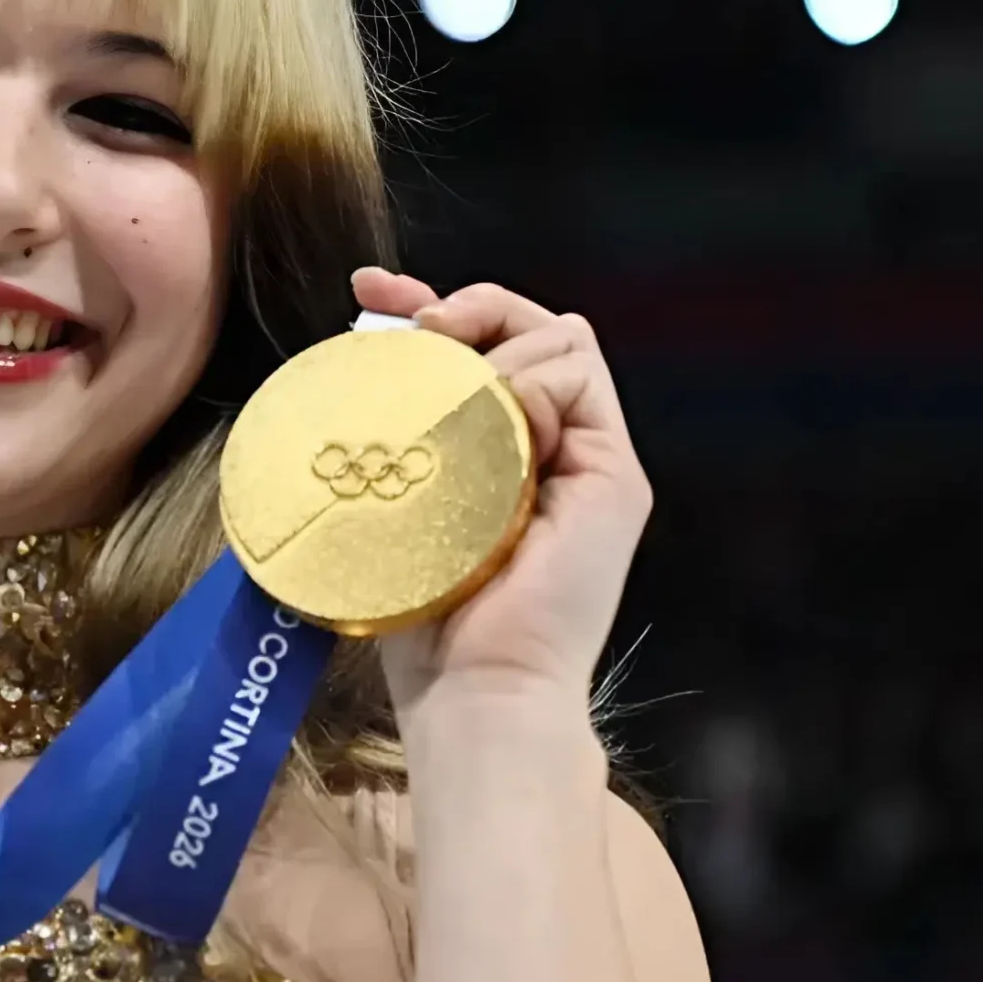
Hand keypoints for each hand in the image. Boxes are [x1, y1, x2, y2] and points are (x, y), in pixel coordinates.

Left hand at [354, 266, 652, 734]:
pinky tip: (490, 426)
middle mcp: (556, 447)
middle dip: (468, 303)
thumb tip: (366, 343)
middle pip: (533, 325)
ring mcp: (592, 460)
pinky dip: (530, 382)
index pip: (485, 343)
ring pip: (562, 338)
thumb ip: (397, 424)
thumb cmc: (419, 609)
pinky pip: (581, 378)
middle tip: (413, 326)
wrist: (473, 690)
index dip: (432, 303)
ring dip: (498, 345)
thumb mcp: (394, 491)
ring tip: (447, 390)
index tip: (369, 291)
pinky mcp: (616, 477)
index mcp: (505, 448)